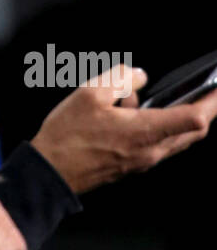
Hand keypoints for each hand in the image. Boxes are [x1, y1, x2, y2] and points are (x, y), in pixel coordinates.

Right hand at [31, 65, 216, 194]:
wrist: (50, 173)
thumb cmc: (67, 136)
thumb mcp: (89, 94)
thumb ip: (120, 78)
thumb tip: (139, 76)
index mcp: (144, 131)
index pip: (194, 118)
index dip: (212, 101)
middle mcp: (150, 150)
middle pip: (194, 131)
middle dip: (210, 110)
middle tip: (215, 92)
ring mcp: (143, 160)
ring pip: (178, 139)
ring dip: (187, 119)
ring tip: (178, 97)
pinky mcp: (133, 164)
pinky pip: (159, 143)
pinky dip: (163, 126)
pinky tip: (137, 111)